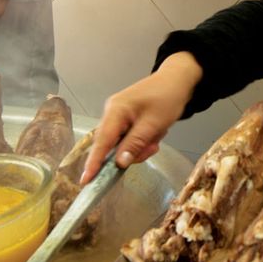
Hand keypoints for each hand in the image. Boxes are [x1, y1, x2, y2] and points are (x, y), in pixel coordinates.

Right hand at [80, 52, 202, 183]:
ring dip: (139, 147)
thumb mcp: (154, 124)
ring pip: (121, 144)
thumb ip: (135, 144)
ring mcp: (117, 115)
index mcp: (116, 111)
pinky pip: (127, 138)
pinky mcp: (124, 119)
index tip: (85, 181)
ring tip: (156, 137)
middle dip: (131, 152)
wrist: (177, 80)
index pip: (102, 142)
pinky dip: (141, 141)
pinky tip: (154, 134)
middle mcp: (111, 112)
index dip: (93, 163)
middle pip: (111, 145)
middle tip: (153, 146)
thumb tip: (118, 164)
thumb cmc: (167, 98)